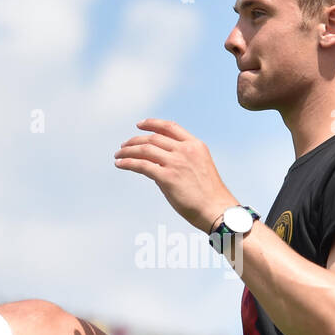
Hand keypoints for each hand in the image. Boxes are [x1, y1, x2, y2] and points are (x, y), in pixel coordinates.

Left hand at [114, 118, 237, 232]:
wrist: (217, 210)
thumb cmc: (209, 195)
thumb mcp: (198, 169)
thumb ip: (178, 162)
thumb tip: (155, 165)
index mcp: (195, 145)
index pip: (170, 127)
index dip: (152, 124)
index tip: (139, 125)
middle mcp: (185, 150)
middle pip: (153, 138)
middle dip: (135, 140)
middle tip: (123, 146)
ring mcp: (176, 162)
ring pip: (144, 149)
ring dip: (128, 151)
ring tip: (118, 155)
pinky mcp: (167, 177)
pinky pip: (141, 165)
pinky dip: (128, 163)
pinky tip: (120, 164)